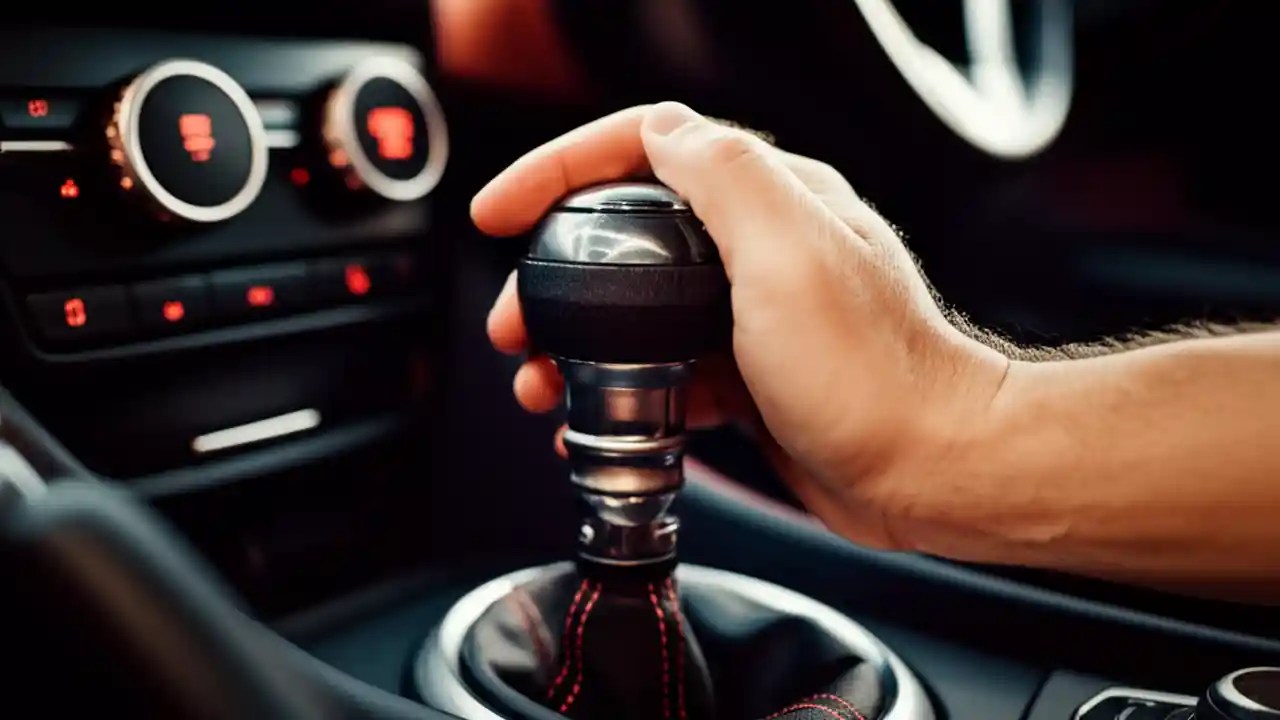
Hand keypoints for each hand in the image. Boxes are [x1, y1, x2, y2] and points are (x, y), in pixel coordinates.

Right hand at [474, 102, 1008, 549]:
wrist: (933, 470)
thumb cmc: (876, 374)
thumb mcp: (791, 253)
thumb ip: (725, 175)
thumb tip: (660, 130)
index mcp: (768, 199)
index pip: (645, 149)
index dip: (559, 167)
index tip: (503, 209)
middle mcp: (757, 248)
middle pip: (626, 235)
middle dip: (552, 273)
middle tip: (511, 322)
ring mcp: (751, 315)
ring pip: (635, 313)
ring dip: (573, 343)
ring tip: (536, 382)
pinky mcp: (748, 375)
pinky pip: (660, 372)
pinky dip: (616, 393)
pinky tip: (592, 424)